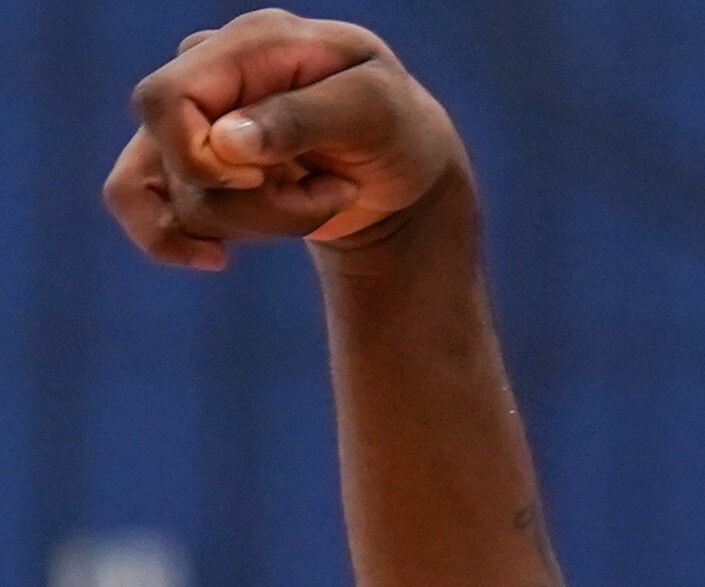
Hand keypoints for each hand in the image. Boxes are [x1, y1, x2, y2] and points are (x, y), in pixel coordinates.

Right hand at [106, 15, 461, 269]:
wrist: (405, 173)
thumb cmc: (395, 130)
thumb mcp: (373, 111)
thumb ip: (301, 118)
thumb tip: (223, 143)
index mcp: (250, 45)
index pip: (168, 99)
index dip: (205, 157)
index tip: (271, 176)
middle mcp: (209, 75)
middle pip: (173, 156)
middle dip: (255, 204)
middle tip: (332, 191)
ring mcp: (194, 120)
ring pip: (175, 198)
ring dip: (263, 223)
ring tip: (326, 198)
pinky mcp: (190, 166)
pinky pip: (135, 203)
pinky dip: (171, 242)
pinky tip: (218, 259)